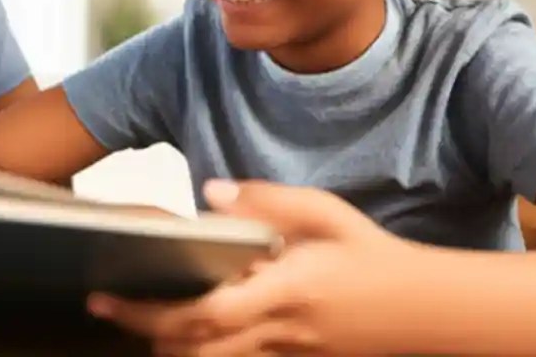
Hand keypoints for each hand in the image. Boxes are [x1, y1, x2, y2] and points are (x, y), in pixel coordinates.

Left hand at [88, 179, 425, 355]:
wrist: (430, 311)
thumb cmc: (373, 256)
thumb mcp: (327, 214)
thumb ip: (265, 201)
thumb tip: (206, 194)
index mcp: (286, 290)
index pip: (204, 312)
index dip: (149, 311)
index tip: (109, 295)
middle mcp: (281, 332)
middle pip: (194, 348)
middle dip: (144, 331)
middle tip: (105, 307)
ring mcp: (287, 356)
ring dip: (170, 345)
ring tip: (139, 316)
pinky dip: (203, 351)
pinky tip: (184, 329)